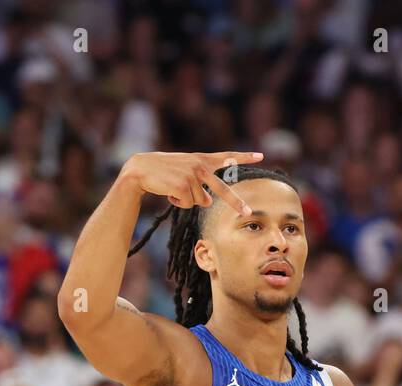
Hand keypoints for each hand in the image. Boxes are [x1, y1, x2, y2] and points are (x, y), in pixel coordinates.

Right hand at [120, 151, 263, 211]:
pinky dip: (178, 203)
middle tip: (248, 212)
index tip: (261, 155)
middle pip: (223, 189)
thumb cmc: (162, 171)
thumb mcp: (184, 170)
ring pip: (200, 202)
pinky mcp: (183, 186)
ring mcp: (192, 176)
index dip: (244, 156)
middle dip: (236, 203)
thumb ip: (199, 181)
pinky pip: (187, 205)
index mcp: (201, 159)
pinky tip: (168, 193)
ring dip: (187, 200)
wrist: (140, 169)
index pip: (227, 156)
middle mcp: (200, 166)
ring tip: (173, 188)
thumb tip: (208, 202)